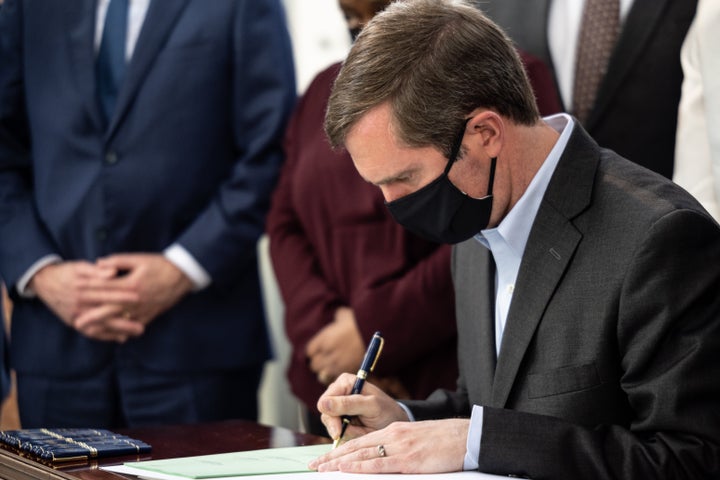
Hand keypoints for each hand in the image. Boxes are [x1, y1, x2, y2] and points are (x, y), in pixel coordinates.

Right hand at [30, 261, 142, 341]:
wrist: (44, 282)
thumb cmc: (67, 272)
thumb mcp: (80, 267)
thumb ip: (97, 270)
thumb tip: (113, 272)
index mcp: (82, 287)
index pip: (105, 292)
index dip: (122, 295)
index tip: (138, 298)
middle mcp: (79, 303)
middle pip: (104, 313)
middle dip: (124, 319)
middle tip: (142, 324)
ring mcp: (76, 315)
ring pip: (99, 325)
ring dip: (118, 330)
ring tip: (137, 332)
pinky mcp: (73, 322)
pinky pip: (91, 332)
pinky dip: (106, 336)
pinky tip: (121, 338)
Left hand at [74, 253, 192, 332]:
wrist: (183, 276)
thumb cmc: (160, 265)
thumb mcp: (139, 259)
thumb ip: (117, 261)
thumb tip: (98, 263)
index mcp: (130, 284)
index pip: (105, 288)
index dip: (89, 290)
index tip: (75, 293)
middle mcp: (135, 300)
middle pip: (109, 310)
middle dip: (92, 318)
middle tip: (77, 323)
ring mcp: (143, 309)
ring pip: (121, 321)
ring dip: (105, 327)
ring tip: (91, 331)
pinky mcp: (151, 315)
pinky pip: (135, 326)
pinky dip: (124, 331)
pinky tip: (115, 336)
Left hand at [306, 307, 364, 384]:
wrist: (374, 333)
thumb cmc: (359, 322)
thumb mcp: (343, 314)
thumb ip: (336, 318)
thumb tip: (336, 319)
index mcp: (324, 339)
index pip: (310, 351)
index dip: (314, 351)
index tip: (320, 350)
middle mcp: (328, 352)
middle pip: (314, 364)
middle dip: (319, 362)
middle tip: (325, 360)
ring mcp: (337, 363)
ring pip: (322, 373)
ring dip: (326, 370)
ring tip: (332, 366)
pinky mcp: (347, 370)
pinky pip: (334, 377)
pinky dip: (335, 375)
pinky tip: (340, 369)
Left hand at [309, 418, 468, 473]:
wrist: (464, 436)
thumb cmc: (442, 440)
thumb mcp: (414, 439)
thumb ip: (396, 447)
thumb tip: (380, 459)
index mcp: (392, 432)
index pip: (359, 441)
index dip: (339, 450)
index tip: (324, 459)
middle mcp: (392, 436)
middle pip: (355, 447)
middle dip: (332, 457)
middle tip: (314, 465)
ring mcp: (399, 448)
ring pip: (363, 455)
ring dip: (340, 463)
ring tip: (323, 469)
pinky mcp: (409, 460)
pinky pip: (381, 464)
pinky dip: (362, 467)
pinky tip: (349, 469)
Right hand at [317, 372, 408, 440]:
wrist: (394, 423)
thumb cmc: (386, 410)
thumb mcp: (372, 406)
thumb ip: (348, 404)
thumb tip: (324, 404)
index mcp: (345, 382)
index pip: (324, 400)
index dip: (331, 415)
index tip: (340, 429)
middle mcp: (339, 393)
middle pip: (325, 414)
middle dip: (337, 426)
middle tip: (352, 433)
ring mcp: (339, 407)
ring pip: (329, 425)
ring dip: (344, 432)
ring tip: (361, 430)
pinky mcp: (341, 420)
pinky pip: (336, 432)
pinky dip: (347, 436)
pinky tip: (359, 432)